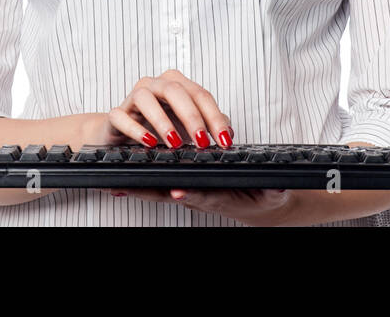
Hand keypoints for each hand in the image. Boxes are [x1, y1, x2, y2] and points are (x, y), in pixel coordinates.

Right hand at [85, 68, 233, 150]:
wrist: (122, 131)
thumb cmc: (157, 125)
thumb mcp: (186, 125)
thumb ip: (208, 124)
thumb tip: (229, 131)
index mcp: (176, 84)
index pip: (200, 94)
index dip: (215, 117)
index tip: (224, 140)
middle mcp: (155, 85)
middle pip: (176, 91)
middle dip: (192, 116)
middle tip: (202, 141)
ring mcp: (133, 97)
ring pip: (146, 97)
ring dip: (163, 120)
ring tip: (175, 143)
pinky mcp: (116, 114)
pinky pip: (122, 116)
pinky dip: (136, 129)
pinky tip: (149, 142)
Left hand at [97, 186, 293, 225]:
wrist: (262, 206)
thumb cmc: (265, 196)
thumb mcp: (273, 192)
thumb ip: (274, 189)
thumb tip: (278, 187)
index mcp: (220, 196)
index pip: (204, 195)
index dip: (190, 194)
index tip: (178, 191)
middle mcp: (201, 197)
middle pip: (171, 195)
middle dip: (147, 192)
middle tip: (123, 188)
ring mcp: (191, 194)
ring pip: (160, 191)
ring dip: (138, 189)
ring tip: (112, 184)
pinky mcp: (187, 188)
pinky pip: (161, 186)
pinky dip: (142, 185)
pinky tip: (122, 184)